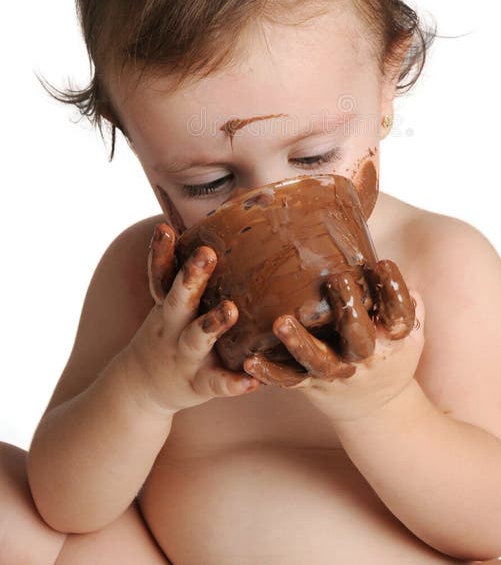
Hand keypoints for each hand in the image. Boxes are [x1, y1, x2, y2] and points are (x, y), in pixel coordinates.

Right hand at [121, 223, 260, 414]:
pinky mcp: (200, 383)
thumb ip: (188, 270)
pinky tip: (253, 380)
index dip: (160, 251)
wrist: (141, 388)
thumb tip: (226, 219)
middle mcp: (173, 326)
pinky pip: (218, 383)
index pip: (160, 272)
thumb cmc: (170, 330)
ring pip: (198, 337)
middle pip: (178, 297)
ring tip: (231, 310)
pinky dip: (234, 382)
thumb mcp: (169, 302)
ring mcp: (185, 355)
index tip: (164, 227)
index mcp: (168, 303)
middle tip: (207, 254)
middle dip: (191, 276)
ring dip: (213, 322)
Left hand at [242, 259, 424, 422]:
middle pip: (359, 339)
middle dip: (349, 312)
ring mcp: (336, 373)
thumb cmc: (390, 358)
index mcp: (393, 341)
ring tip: (281, 322)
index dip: (393, 289)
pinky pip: (288, 380)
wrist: (377, 412)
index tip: (382, 263)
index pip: (399, 314)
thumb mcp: (410, 335)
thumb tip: (389, 266)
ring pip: (318, 361)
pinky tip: (250, 359)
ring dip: (299, 342)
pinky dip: (269, 372)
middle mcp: (365, 359)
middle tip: (337, 280)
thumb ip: (406, 302)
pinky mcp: (311, 385)